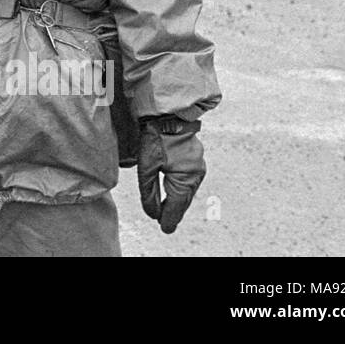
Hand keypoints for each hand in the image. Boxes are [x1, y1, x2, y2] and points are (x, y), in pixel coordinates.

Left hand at [137, 115, 205, 233]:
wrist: (169, 114)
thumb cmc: (155, 138)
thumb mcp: (146, 166)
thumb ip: (149, 192)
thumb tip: (153, 213)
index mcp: (185, 178)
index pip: (176, 205)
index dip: (169, 218)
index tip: (165, 229)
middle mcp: (195, 175)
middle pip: (183, 200)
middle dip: (173, 212)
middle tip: (164, 224)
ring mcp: (197, 167)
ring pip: (187, 192)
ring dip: (177, 201)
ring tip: (167, 212)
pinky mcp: (195, 161)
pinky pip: (188, 182)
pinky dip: (181, 190)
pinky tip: (175, 194)